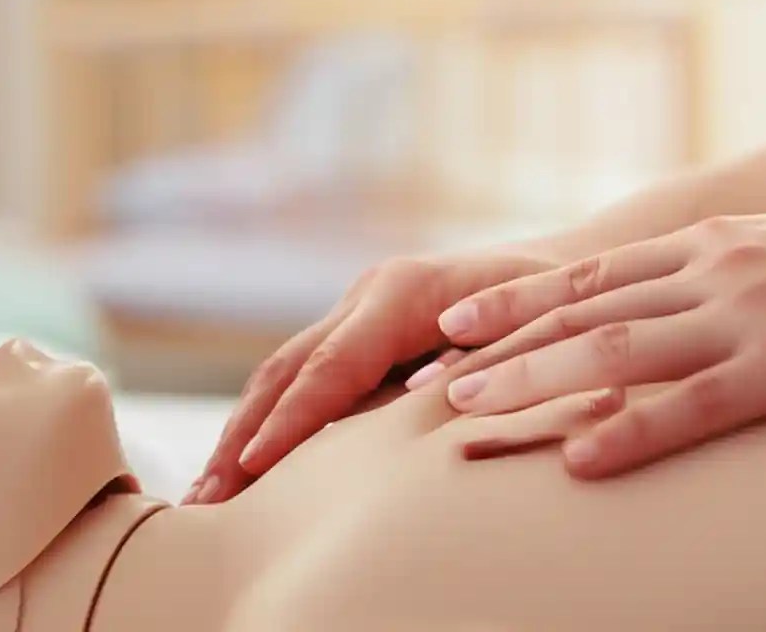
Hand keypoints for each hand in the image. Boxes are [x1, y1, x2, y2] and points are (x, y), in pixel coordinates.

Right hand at [184, 251, 555, 503]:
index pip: (333, 365)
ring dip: (244, 435)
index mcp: (402, 292)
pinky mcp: (356, 336)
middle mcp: (366, 297)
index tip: (253, 461)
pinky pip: (302, 380)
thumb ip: (484, 359)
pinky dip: (271, 425)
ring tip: (209, 497)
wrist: (559, 266)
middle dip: (243, 434)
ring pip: (282, 374)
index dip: (293, 416)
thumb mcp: (535, 324)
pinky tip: (248, 471)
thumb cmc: (554, 302)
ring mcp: (354, 314)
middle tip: (205, 498)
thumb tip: (429, 401)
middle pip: (287, 369)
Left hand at [439, 213, 765, 477]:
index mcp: (707, 246)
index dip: (514, 302)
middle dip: (501, 346)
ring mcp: (748, 316)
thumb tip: (648, 301)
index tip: (453, 328)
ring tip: (471, 413)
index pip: (587, 276)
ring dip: (534, 382)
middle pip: (582, 311)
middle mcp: (713, 272)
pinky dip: (630, 431)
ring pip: (616, 350)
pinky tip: (580, 460)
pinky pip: (694, 406)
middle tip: (436, 379)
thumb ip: (707, 273)